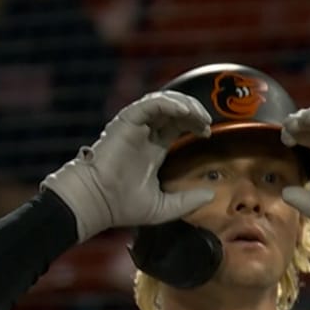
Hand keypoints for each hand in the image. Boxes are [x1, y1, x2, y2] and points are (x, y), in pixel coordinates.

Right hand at [42, 91, 216, 240]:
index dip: (194, 124)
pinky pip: (151, 104)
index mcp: (152, 149)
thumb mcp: (164, 207)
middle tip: (206, 122)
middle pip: (173, 110)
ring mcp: (135, 126)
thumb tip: (212, 195)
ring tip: (199, 115)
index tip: (207, 133)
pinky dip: (169, 103)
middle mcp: (144, 134)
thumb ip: (188, 201)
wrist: (97, 202)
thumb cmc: (122, 206)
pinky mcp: (126, 121)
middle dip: (193, 112)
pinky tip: (184, 111)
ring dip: (185, 104)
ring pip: (163, 102)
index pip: (177, 126)